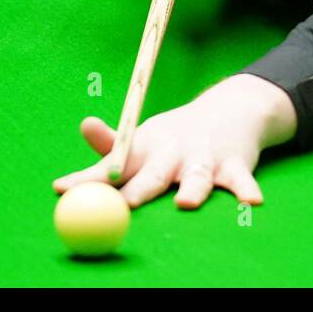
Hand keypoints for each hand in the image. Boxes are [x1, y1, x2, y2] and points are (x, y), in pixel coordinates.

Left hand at [52, 74, 297, 209]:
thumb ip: (111, 150)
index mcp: (145, 148)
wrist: (233, 109)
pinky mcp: (235, 164)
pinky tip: (250, 201)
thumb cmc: (176, 137)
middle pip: (152, 174)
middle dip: (139, 188)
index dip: (87, 179)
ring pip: (197, 177)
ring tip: (186, 203)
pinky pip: (240, 180)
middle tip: (125, 203)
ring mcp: (204, 158)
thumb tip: (72, 151)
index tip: (62, 188)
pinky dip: (246, 190)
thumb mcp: (142, 139)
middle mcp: (173, 152)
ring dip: (192, 189)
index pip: (111, 165)